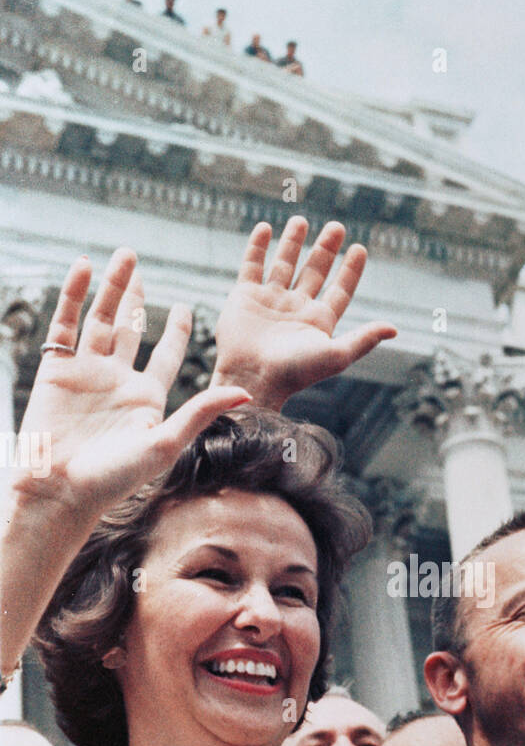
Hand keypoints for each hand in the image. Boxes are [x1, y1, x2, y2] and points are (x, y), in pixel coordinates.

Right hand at [18, 249, 250, 521]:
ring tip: (123, 256)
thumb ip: (202, 411)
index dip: (177, 332)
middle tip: (140, 262)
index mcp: (148, 398)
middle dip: (135, 297)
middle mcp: (118, 382)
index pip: (166, 355)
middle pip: (130, 329)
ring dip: (111, 288)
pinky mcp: (57, 371)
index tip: (187, 308)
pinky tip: (82, 267)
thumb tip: (246, 393)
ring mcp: (87, 374)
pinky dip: (73, 296)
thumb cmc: (116, 478)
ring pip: (100, 319)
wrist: (62, 488)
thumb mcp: (166, 442)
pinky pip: (65, 325)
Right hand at [212, 217, 396, 409]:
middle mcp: (296, 308)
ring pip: (284, 264)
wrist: (253, 378)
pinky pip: (252, 265)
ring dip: (293, 242)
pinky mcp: (244, 296)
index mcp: (318, 321)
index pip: (340, 290)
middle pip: (315, 271)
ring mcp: (270, 300)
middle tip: (337, 225)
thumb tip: (394, 328)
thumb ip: (364, 339)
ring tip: (301, 220)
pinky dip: (258, 246)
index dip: (350, 270)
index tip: (360, 248)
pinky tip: (265, 227)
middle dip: (326, 249)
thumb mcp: (336, 355)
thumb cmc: (296, 372)